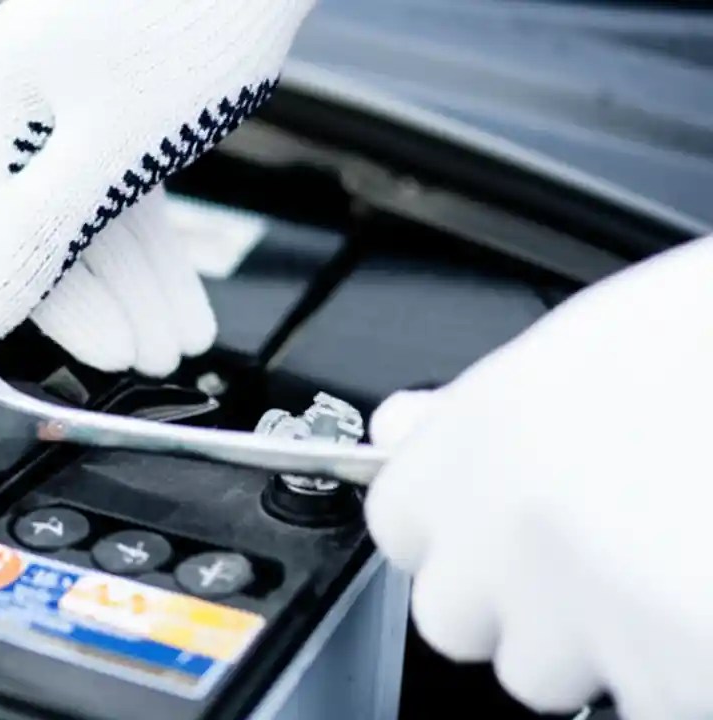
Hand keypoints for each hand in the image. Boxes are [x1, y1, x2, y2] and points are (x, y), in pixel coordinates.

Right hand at [0, 0, 316, 375]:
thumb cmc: (200, 14)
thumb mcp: (111, 146)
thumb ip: (37, 236)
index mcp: (5, 91)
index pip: (10, 229)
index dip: (58, 304)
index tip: (107, 352)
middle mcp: (35, 89)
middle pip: (57, 223)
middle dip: (113, 299)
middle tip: (154, 353)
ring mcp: (83, 86)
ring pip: (101, 206)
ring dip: (143, 279)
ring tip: (181, 335)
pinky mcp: (131, 86)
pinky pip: (130, 177)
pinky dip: (158, 235)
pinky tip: (181, 282)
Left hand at [366, 236, 712, 719]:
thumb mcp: (593, 347)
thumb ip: (479, 411)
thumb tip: (399, 429)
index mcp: (487, 437)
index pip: (400, 520)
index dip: (451, 524)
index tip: (490, 520)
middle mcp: (516, 532)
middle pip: (454, 615)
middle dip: (513, 600)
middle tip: (597, 550)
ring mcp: (588, 617)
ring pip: (544, 673)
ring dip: (598, 642)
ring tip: (678, 563)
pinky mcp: (669, 678)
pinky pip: (646, 699)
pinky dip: (678, 670)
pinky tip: (705, 597)